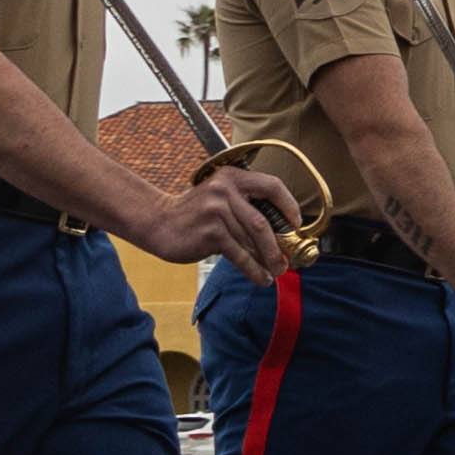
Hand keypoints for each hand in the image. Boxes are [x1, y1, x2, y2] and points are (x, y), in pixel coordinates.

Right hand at [138, 164, 309, 275]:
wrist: (158, 222)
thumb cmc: (194, 213)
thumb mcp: (219, 197)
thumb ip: (246, 207)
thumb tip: (281, 234)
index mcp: (233, 176)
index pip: (272, 185)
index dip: (289, 206)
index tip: (296, 224)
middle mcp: (226, 189)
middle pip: (263, 222)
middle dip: (278, 246)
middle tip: (286, 261)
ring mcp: (217, 210)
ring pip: (252, 241)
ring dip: (267, 262)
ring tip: (275, 272)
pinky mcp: (211, 232)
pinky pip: (240, 255)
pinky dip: (253, 270)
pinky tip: (260, 278)